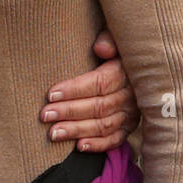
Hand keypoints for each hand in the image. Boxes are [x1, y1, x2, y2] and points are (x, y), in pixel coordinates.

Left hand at [41, 29, 138, 151]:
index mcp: (126, 71)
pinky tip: (79, 147)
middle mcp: (131, 95)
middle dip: (69, 112)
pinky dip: (99, 145)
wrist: (137, 63)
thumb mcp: (116, 36)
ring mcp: (132, 113)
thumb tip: (101, 48)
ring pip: (104, 125)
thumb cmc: (117, 49)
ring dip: (77, 130)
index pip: (99, 83)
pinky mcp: (130, 127)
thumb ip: (109, 38)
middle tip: (45, 115)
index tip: (50, 94)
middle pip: (99, 107)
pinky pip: (116, 139)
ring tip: (53, 134)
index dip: (74, 90)